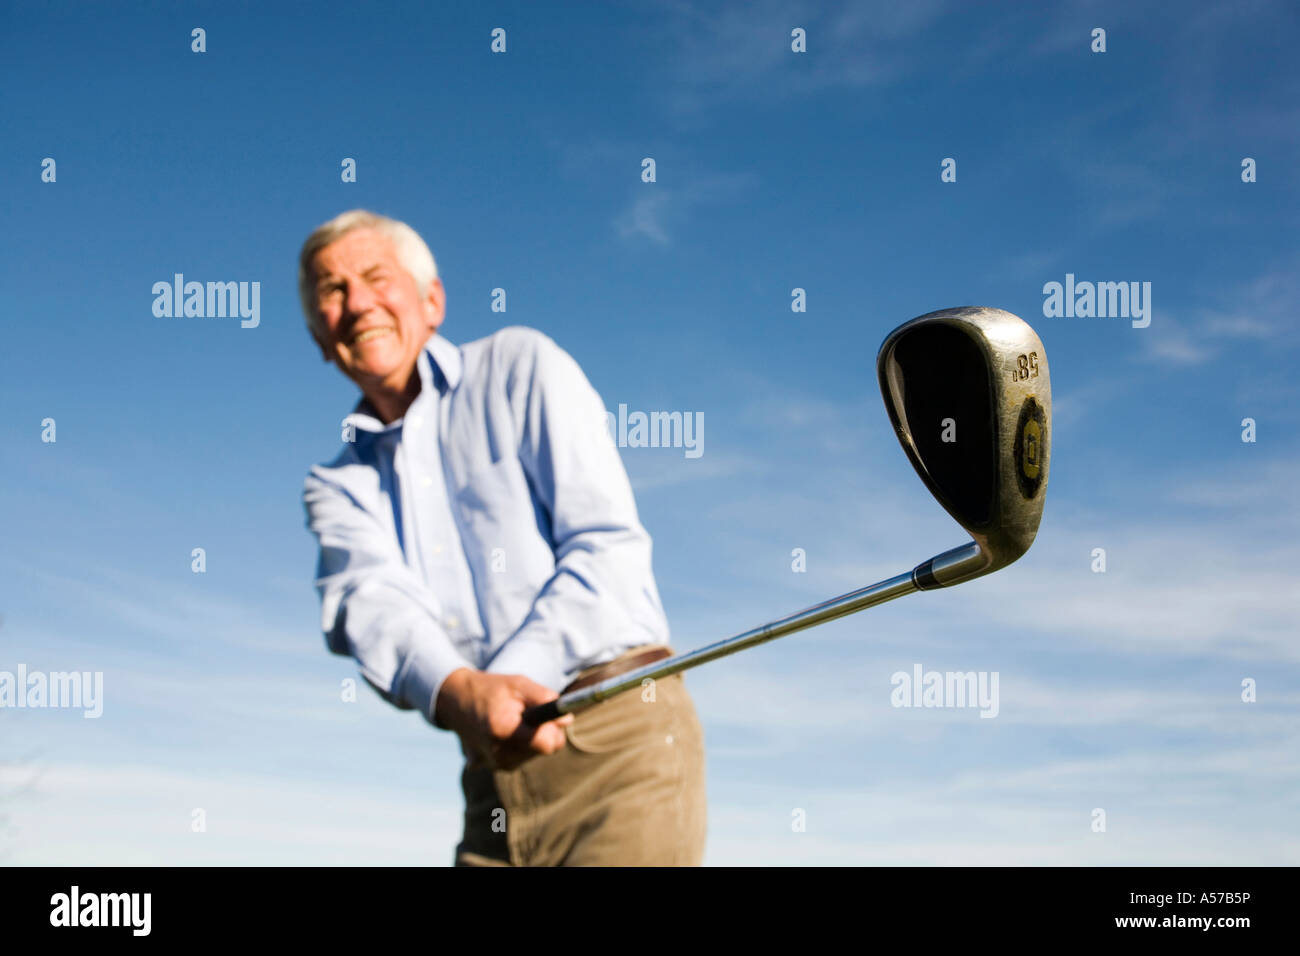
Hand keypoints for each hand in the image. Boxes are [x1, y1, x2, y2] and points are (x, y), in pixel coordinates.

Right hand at [435, 669, 573, 770]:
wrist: (455, 700)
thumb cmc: (491, 689)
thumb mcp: (519, 684)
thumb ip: (546, 699)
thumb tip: (567, 720)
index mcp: (505, 730)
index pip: (548, 744)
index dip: (554, 729)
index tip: (550, 716)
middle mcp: (499, 752)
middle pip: (542, 750)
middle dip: (542, 732)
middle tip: (526, 713)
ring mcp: (494, 763)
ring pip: (533, 755)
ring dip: (530, 738)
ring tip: (512, 720)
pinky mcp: (492, 767)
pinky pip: (520, 758)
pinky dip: (518, 745)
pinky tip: (503, 731)